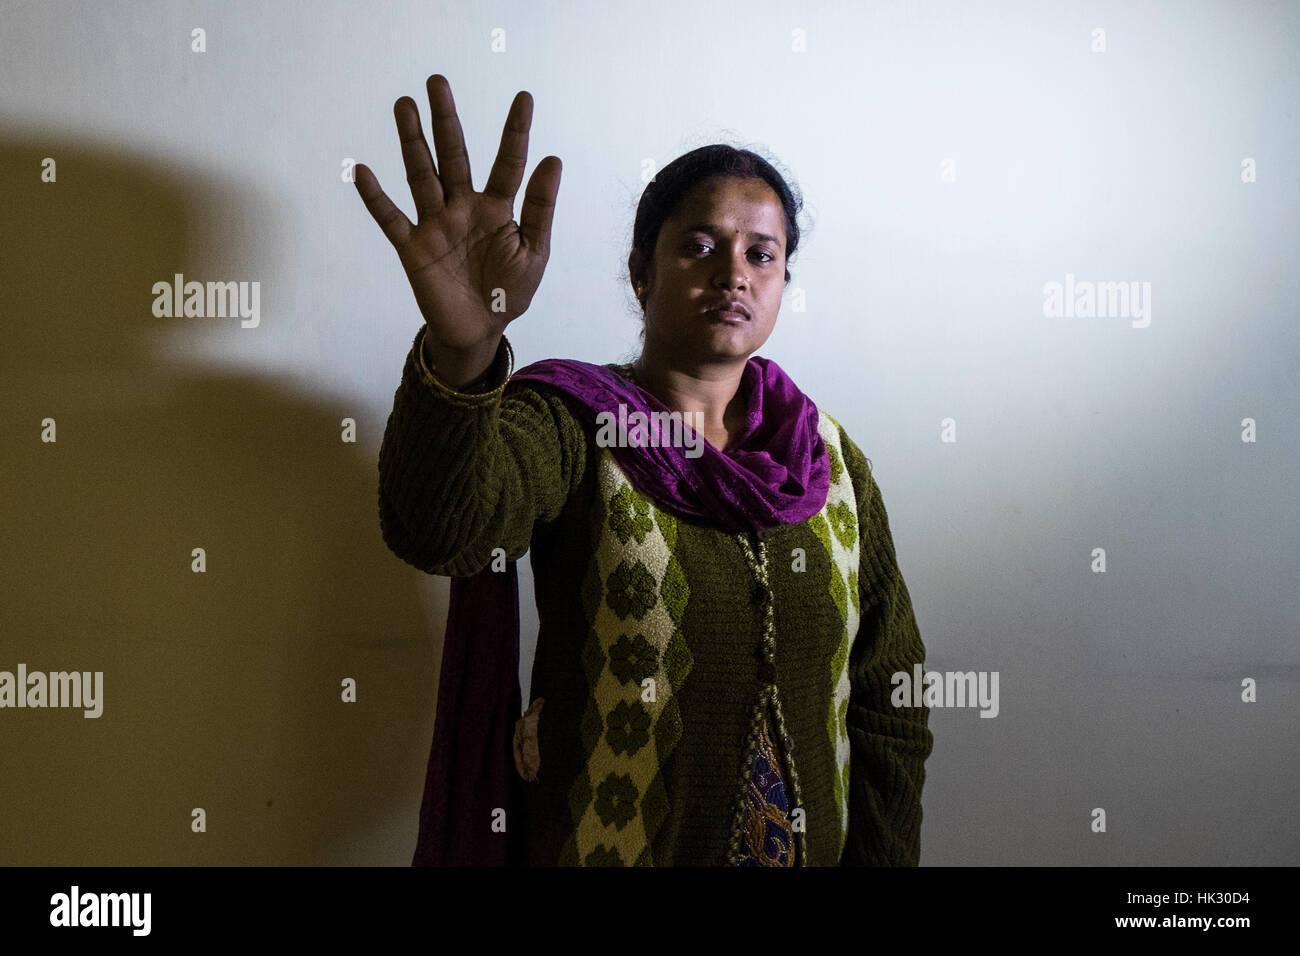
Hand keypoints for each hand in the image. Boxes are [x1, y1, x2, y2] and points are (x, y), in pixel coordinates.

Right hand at [355, 74, 561, 352]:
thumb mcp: (535, 251)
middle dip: (446, 120)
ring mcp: (435, 225)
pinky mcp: (413, 248)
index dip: (515, 132)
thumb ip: (541, 208)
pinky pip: (391, 219)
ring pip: (421, 175)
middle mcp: (463, 207)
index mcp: (497, 208)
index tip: (524, 97)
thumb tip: (554, 159)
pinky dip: (375, 198)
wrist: (480, 331)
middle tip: (438, 82)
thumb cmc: (509, 291)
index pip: (508, 163)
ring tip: (404, 105)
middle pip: (454, 156)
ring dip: (412, 142)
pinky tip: (363, 171)